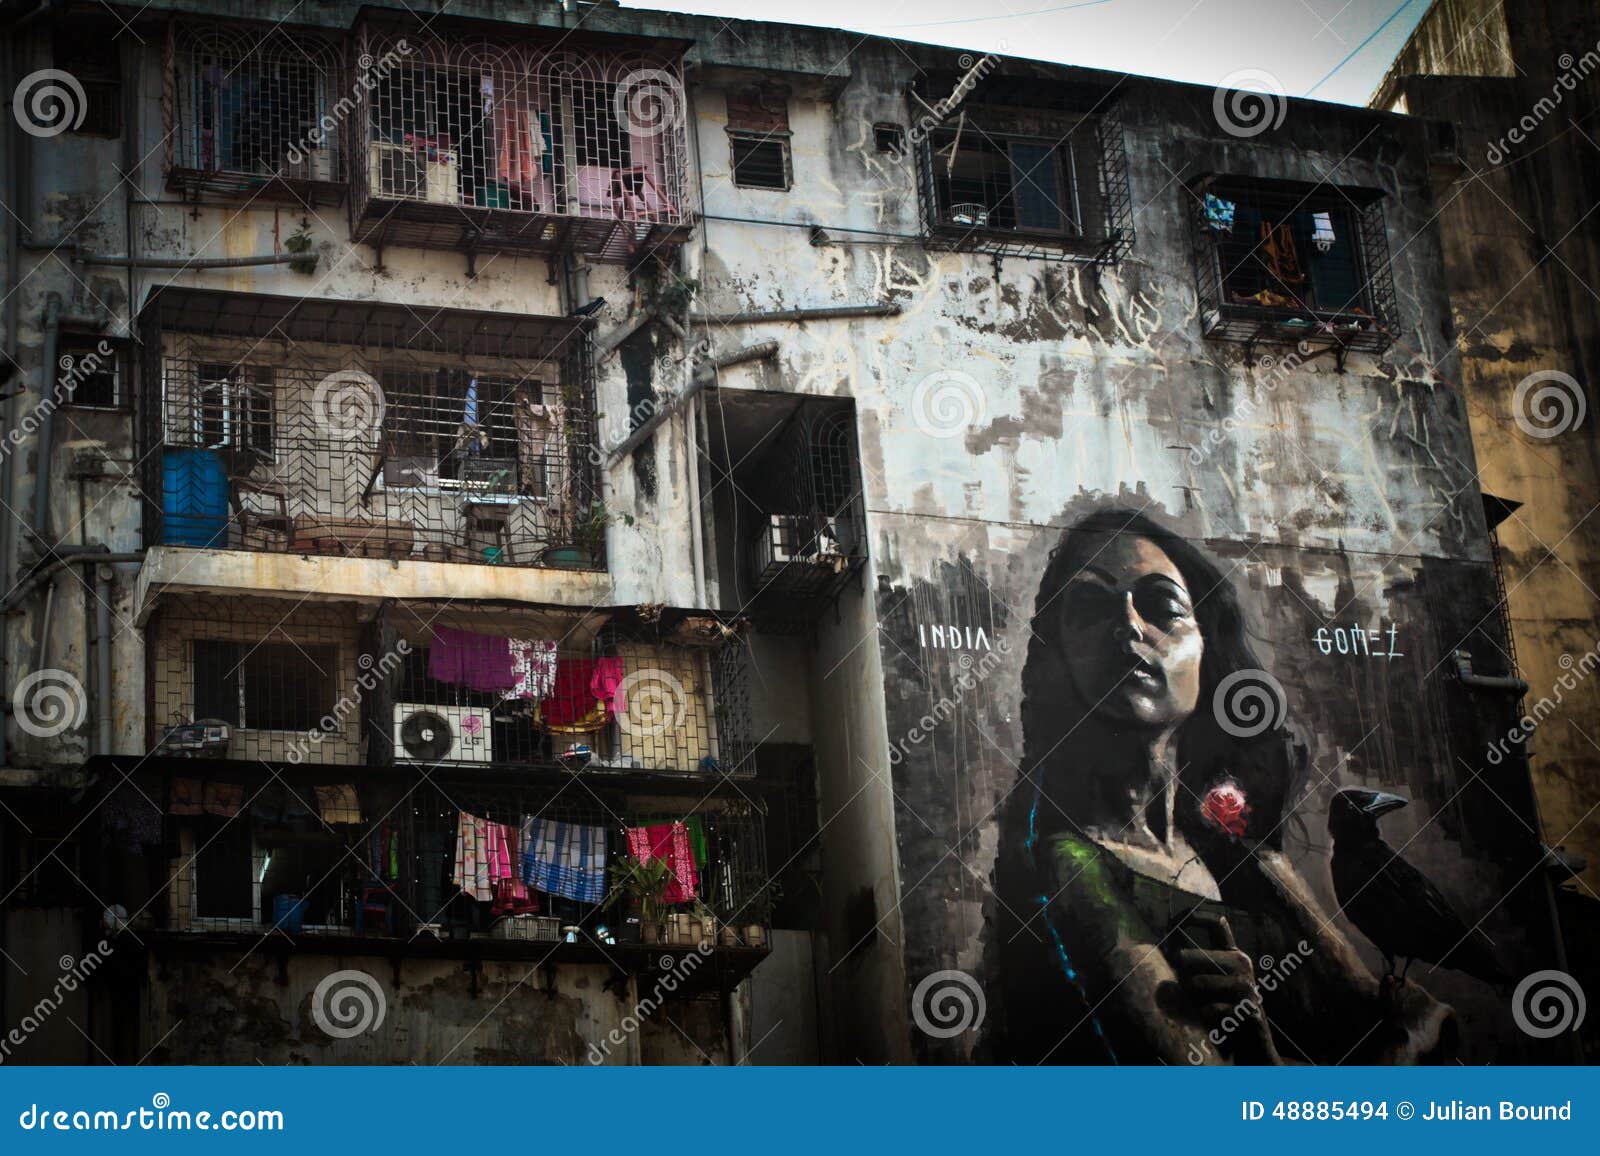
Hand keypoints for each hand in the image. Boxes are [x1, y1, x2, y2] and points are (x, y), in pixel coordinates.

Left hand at [1173, 910, 1281, 1063]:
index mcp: (1233, 955)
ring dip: (1192, 1001)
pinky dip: (1205, 1019)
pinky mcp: (1249, 1008)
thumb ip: (1192, 966)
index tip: (1172, 920)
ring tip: (1205, 1011)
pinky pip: (1208, 1009)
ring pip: (1196, 983)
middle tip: (1191, 995)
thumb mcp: (1206, 986)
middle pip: (1189, 957)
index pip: (1216, 923)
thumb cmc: (1223, 1014)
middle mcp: (1243, 963)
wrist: (1255, 1049)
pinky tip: (1216, 1024)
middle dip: (1181, 977)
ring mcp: (1248, 985)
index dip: (1193, 916)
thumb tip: (1169, 948)